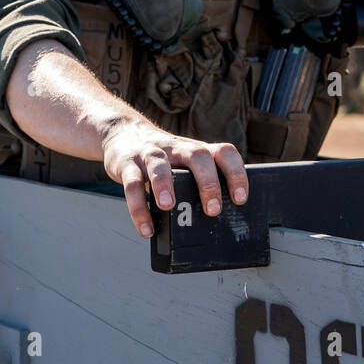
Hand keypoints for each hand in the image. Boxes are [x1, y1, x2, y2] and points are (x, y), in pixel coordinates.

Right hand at [101, 118, 248, 238]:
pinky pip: (132, 184)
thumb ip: (198, 184)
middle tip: (212, 210)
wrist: (123, 135)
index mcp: (195, 150)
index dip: (236, 173)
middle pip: (197, 155)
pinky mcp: (127, 165)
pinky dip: (138, 208)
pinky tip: (146, 228)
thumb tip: (218, 222)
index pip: (223, 153)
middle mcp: (176, 148)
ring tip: (168, 206)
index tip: (240, 198)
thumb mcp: (184, 164)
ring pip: (159, 164)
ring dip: (165, 184)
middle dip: (207, 182)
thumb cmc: (163, 160)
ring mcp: (150, 154)